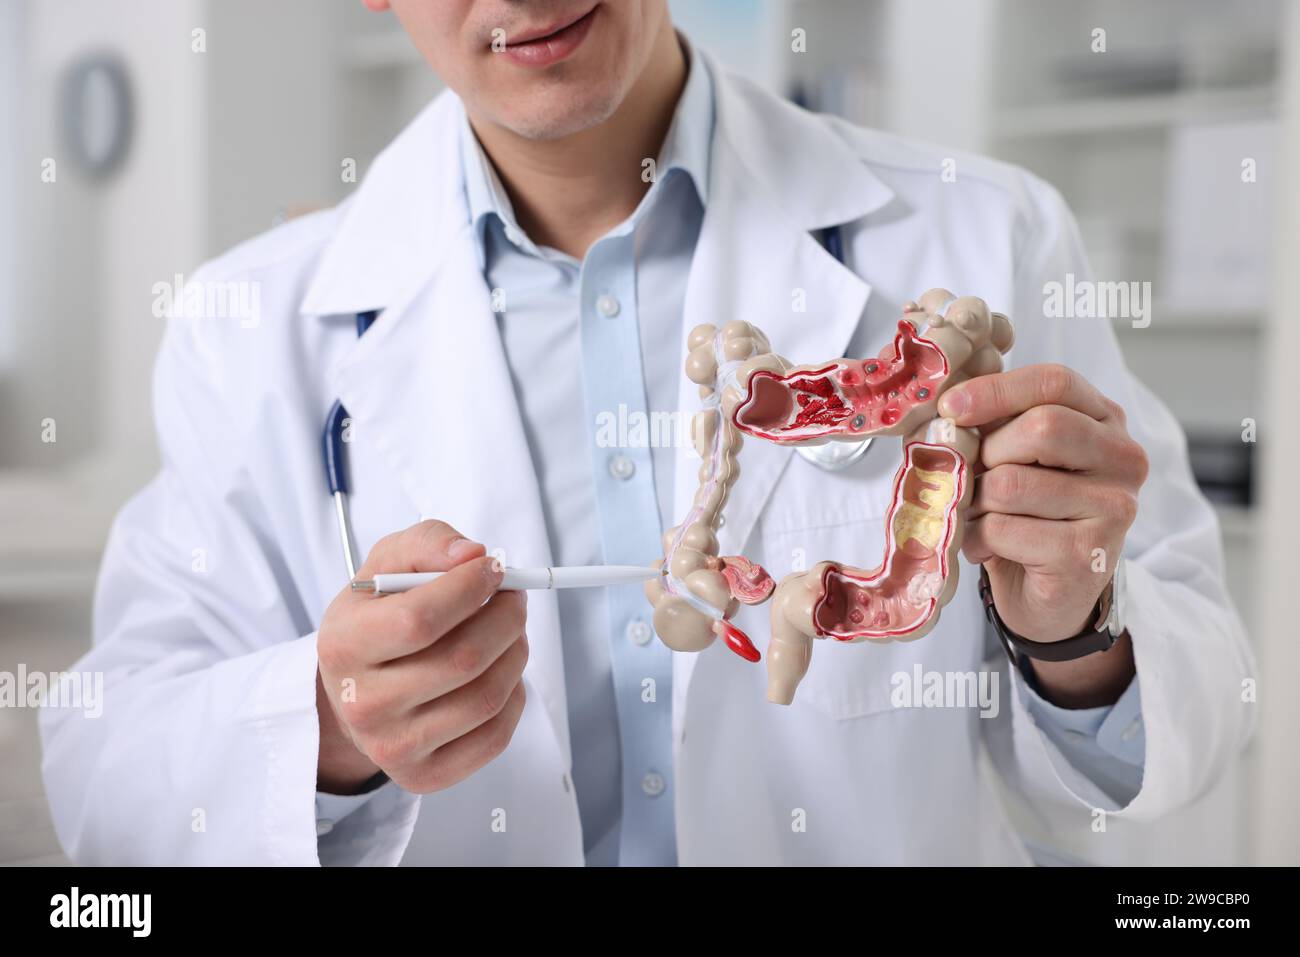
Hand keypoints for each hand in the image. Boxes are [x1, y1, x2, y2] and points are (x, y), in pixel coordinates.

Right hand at [316, 520, 527, 794]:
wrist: (355, 688)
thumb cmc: (378, 617)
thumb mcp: (387, 564)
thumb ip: (428, 544)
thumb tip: (472, 554)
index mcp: (344, 645)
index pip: (420, 619)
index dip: (470, 588)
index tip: (494, 568)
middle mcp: (362, 703)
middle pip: (463, 660)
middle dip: (506, 618)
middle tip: (513, 598)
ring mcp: (392, 746)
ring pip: (486, 697)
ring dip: (515, 653)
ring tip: (509, 632)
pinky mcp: (425, 774)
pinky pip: (495, 736)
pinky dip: (514, 696)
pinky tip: (499, 673)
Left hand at [939, 363, 1147, 647]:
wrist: (1049, 595)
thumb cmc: (1025, 513)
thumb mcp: (1012, 455)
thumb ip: (992, 423)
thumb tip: (944, 403)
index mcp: (1105, 420)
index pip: (1055, 382)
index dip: (996, 390)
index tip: (950, 407)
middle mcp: (1123, 459)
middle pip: (1041, 428)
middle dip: (987, 453)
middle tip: (972, 478)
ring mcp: (1115, 509)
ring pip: (1012, 483)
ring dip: (975, 502)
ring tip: (978, 516)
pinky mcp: (1089, 555)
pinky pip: (1005, 529)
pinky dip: (977, 538)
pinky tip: (983, 546)